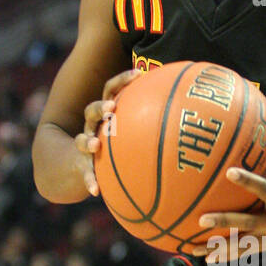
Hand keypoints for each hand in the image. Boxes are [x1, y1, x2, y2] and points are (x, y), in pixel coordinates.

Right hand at [74, 68, 141, 195]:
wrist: (76, 162)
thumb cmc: (114, 142)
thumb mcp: (128, 129)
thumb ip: (151, 120)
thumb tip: (188, 112)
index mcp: (106, 113)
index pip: (111, 90)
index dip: (123, 80)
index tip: (139, 73)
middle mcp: (93, 125)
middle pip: (92, 110)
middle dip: (101, 107)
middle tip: (112, 108)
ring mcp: (84, 145)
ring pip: (82, 139)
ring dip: (87, 141)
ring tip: (95, 145)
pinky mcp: (80, 165)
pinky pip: (84, 173)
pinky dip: (89, 181)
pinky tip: (95, 191)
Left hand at [191, 125, 265, 254]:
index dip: (249, 181)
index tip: (229, 171)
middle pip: (250, 224)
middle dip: (225, 222)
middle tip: (201, 220)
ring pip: (245, 245)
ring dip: (220, 249)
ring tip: (195, 251)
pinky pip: (248, 251)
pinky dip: (229, 255)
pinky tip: (209, 259)